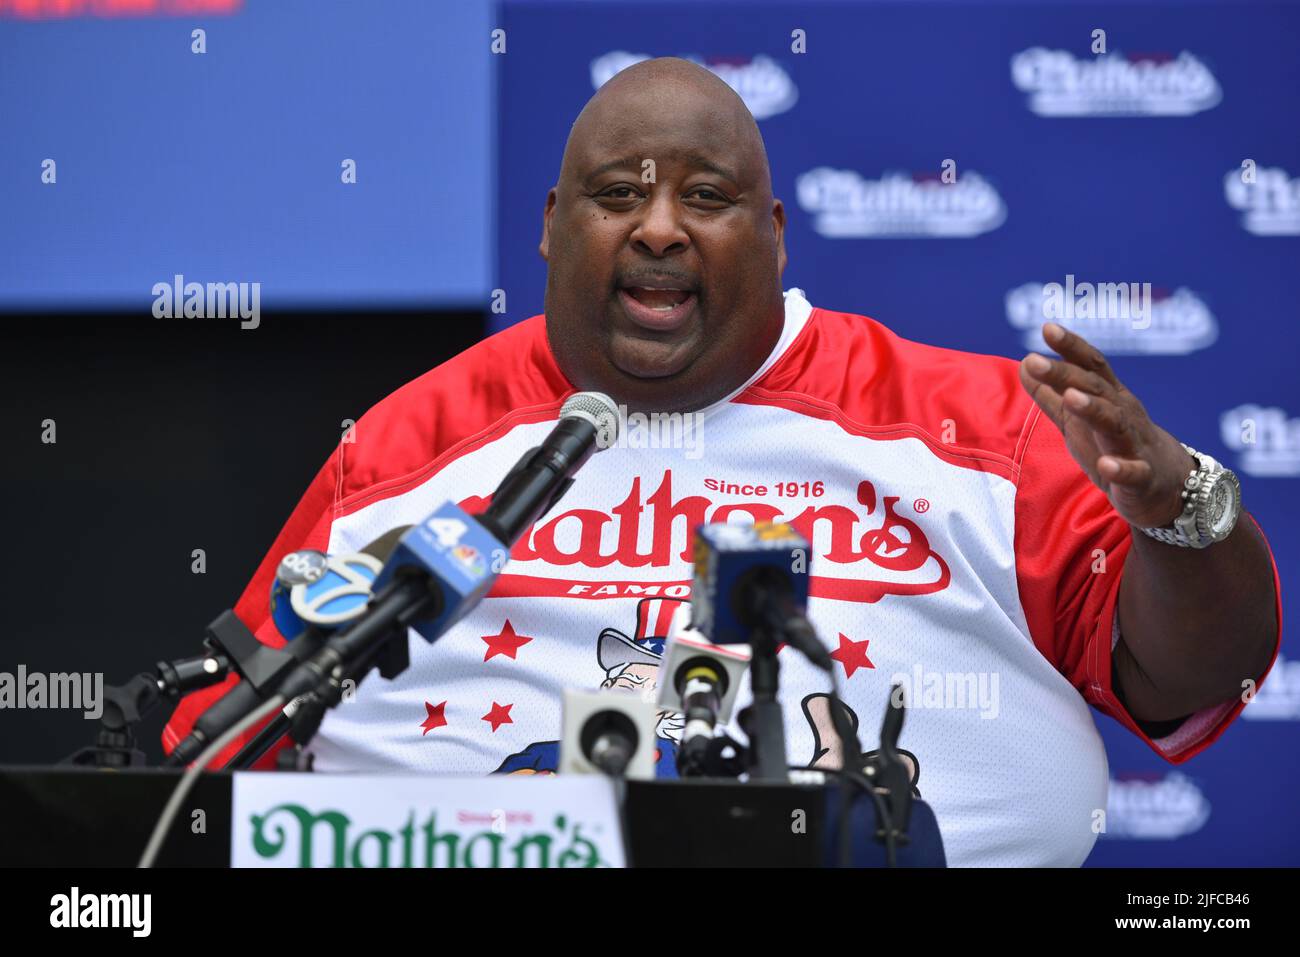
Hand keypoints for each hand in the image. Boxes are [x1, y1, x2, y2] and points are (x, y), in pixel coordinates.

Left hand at [1018, 322, 1195, 528]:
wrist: (1167, 486)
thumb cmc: (1116, 445)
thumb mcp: (1078, 420)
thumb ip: (1050, 396)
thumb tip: (1024, 365)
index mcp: (1109, 398)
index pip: (1091, 366)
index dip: (1070, 346)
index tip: (1047, 327)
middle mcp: (1123, 414)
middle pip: (1095, 389)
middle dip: (1065, 374)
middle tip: (1034, 360)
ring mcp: (1134, 445)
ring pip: (1114, 423)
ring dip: (1093, 409)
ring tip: (1070, 398)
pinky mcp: (1141, 477)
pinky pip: (1133, 472)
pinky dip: (1121, 468)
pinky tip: (1107, 465)